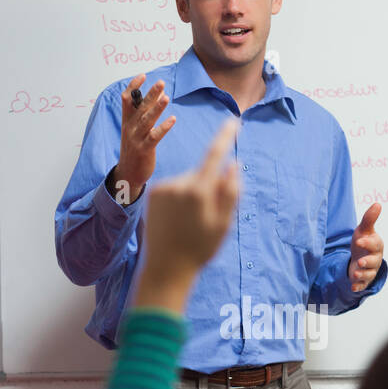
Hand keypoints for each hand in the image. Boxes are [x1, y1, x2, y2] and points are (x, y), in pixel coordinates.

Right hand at [111, 75, 175, 203]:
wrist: (128, 173)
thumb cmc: (134, 149)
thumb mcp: (133, 130)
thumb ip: (140, 115)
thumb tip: (152, 97)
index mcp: (126, 121)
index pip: (127, 99)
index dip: (133, 86)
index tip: (143, 75)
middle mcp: (130, 128)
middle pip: (139, 107)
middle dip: (150, 94)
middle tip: (161, 82)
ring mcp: (136, 138)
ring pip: (146, 120)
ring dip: (156, 108)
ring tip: (166, 97)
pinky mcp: (144, 149)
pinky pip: (154, 136)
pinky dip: (163, 127)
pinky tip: (173, 119)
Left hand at [140, 119, 241, 293]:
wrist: (166, 268)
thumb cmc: (200, 249)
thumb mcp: (224, 224)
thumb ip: (231, 192)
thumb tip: (233, 164)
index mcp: (200, 191)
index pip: (215, 155)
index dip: (225, 137)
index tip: (233, 120)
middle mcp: (180, 184)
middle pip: (202, 173)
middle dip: (209, 186)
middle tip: (207, 218)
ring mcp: (164, 188)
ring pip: (188, 181)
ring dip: (193, 194)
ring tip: (188, 222)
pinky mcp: (154, 192)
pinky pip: (174, 187)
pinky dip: (178, 198)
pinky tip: (175, 218)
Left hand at [350, 203, 383, 291]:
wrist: (359, 256)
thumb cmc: (363, 242)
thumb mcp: (363, 230)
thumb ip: (369, 219)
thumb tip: (377, 204)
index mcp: (376, 245)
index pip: (374, 244)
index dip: (367, 243)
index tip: (358, 241)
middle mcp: (375, 259)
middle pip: (373, 261)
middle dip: (367, 262)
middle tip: (359, 262)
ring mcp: (370, 270)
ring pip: (368, 274)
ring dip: (362, 274)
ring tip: (355, 274)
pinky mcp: (364, 279)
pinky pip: (362, 284)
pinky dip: (358, 286)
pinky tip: (353, 287)